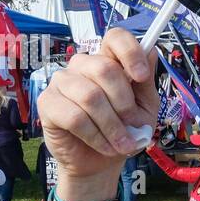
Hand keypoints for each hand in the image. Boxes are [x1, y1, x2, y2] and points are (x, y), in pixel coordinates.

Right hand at [37, 29, 157, 184]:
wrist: (101, 162)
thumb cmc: (123, 131)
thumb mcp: (144, 108)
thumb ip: (146, 83)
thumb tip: (152, 52)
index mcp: (107, 61)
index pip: (115, 38)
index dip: (130, 52)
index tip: (141, 76)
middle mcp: (82, 66)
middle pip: (104, 68)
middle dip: (124, 103)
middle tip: (133, 125)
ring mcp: (62, 82)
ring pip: (90, 96)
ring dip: (112, 126)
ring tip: (121, 143)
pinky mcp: (47, 103)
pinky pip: (74, 117)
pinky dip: (95, 136)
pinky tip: (104, 146)